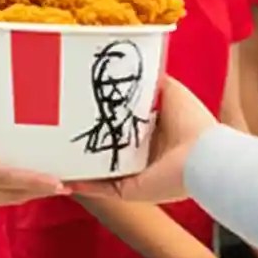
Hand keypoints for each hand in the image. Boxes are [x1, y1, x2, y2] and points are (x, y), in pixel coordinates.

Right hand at [0, 74, 67, 221]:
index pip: (7, 177)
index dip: (35, 181)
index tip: (59, 182)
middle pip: (14, 194)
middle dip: (41, 189)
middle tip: (69, 183)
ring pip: (4, 202)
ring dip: (25, 195)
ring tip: (49, 185)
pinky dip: (6, 199)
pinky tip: (13, 190)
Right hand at [69, 77, 220, 201]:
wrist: (203, 156)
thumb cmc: (193, 122)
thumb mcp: (171, 91)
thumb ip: (153, 81)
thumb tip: (137, 66)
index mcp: (154, 135)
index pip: (123, 127)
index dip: (104, 117)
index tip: (81, 106)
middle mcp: (143, 157)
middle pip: (109, 149)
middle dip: (86, 141)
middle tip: (60, 127)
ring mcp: (135, 176)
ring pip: (99, 170)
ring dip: (78, 164)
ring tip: (54, 152)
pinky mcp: (129, 191)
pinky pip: (100, 188)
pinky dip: (82, 184)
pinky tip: (62, 174)